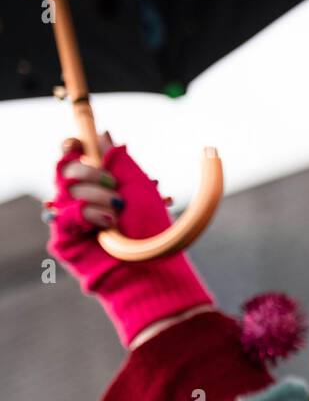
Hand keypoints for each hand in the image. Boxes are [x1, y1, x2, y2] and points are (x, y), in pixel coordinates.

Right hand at [44, 134, 213, 347]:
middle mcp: (81, 201)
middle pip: (65, 170)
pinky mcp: (64, 239)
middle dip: (90, 172)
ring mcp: (71, 221)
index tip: (78, 143)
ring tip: (118, 213)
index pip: (73, 159)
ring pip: (67, 191)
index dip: (70, 147)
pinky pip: (68, 215)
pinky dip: (91, 215)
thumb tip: (103, 134)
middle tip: (113, 184)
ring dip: (98, 197)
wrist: (152, 266)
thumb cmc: (151, 230)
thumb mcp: (140, 188)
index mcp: (98, 186)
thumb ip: (119, 161)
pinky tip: (108, 224)